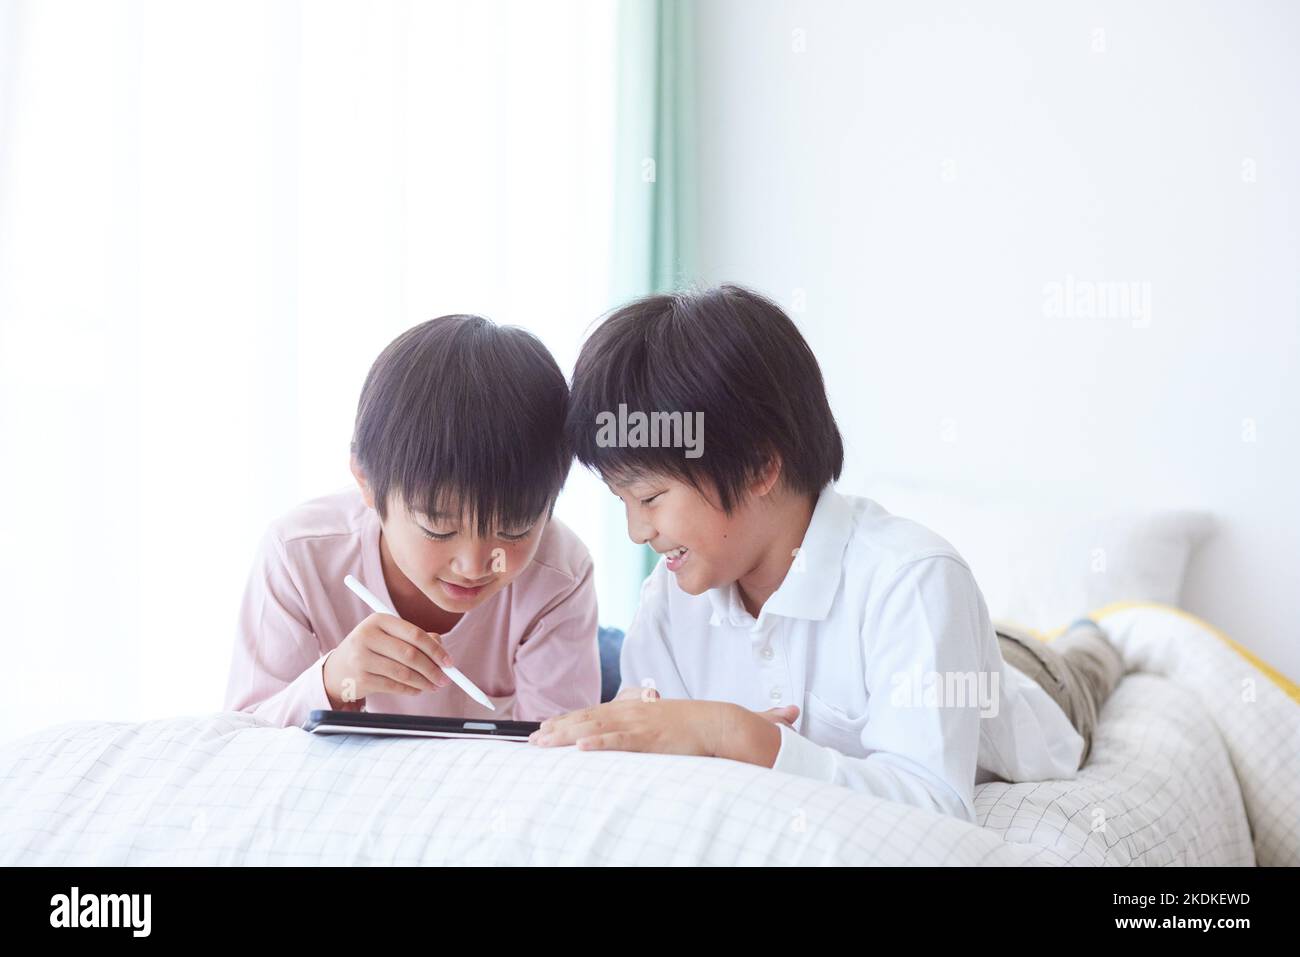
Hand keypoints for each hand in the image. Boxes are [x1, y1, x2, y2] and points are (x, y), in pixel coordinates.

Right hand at [322, 613, 454, 708]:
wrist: (338, 670)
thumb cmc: (372, 649)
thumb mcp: (390, 637)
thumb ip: (416, 639)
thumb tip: (441, 650)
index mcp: (378, 620)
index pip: (414, 634)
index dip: (435, 650)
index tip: (449, 662)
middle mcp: (367, 636)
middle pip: (410, 654)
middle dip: (432, 669)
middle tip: (445, 679)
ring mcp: (361, 658)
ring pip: (403, 673)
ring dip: (423, 682)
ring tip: (433, 686)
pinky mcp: (360, 678)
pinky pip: (393, 686)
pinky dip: (410, 690)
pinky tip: (417, 690)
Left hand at [528, 691, 799, 764]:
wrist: (717, 722)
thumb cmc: (690, 725)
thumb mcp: (659, 722)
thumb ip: (640, 725)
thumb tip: (626, 734)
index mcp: (631, 708)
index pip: (591, 713)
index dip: (566, 719)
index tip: (543, 727)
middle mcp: (630, 712)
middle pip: (586, 719)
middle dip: (558, 729)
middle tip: (533, 739)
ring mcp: (639, 724)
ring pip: (596, 728)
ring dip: (568, 735)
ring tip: (546, 742)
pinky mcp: (650, 738)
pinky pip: (620, 741)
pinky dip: (599, 742)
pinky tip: (581, 747)